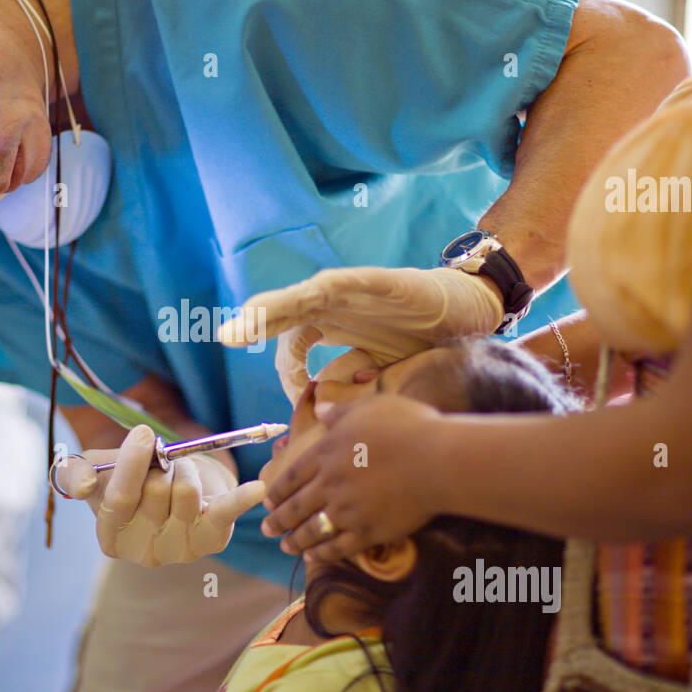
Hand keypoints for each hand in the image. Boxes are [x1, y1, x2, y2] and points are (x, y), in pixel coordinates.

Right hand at [57, 424, 266, 565]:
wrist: (167, 487)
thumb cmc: (127, 479)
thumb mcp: (94, 472)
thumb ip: (76, 474)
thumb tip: (85, 482)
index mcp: (111, 538)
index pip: (118, 501)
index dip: (131, 464)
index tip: (144, 433)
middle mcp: (144, 552)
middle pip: (155, 494)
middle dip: (159, 464)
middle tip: (160, 460)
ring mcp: (181, 550)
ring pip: (186, 493)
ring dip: (184, 468)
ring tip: (179, 470)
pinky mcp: (212, 539)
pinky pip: (227, 515)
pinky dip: (242, 500)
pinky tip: (259, 489)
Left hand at [218, 266, 502, 403]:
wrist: (464, 310)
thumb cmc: (418, 338)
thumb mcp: (376, 370)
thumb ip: (347, 386)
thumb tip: (321, 409)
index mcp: (330, 326)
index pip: (293, 346)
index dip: (287, 372)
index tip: (297, 400)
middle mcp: (334, 307)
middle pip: (285, 314)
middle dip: (256, 324)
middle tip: (227, 336)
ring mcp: (354, 292)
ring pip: (306, 295)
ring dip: (279, 303)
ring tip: (251, 314)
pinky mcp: (380, 282)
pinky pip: (351, 283)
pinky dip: (332, 285)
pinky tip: (316, 289)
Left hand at [260, 393, 441, 561]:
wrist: (436, 460)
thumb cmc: (407, 427)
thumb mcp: (368, 408)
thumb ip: (340, 412)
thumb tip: (321, 407)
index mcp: (327, 453)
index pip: (293, 476)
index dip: (278, 490)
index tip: (268, 501)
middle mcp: (330, 485)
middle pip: (296, 507)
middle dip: (278, 520)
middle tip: (267, 528)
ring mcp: (348, 511)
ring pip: (312, 531)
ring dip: (295, 540)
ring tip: (285, 546)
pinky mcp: (368, 532)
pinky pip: (337, 548)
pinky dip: (322, 554)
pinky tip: (313, 556)